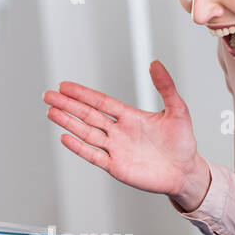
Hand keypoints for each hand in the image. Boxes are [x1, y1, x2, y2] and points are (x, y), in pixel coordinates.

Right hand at [43, 61, 208, 206]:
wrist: (186, 172)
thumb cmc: (182, 143)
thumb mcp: (178, 110)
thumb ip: (166, 87)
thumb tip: (155, 63)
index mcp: (129, 117)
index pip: (100, 102)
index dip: (82, 94)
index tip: (64, 86)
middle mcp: (118, 132)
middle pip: (87, 115)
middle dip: (67, 105)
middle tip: (48, 95)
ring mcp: (115, 149)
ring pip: (86, 133)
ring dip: (68, 123)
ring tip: (51, 112)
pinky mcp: (116, 167)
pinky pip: (93, 155)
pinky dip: (79, 147)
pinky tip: (65, 137)